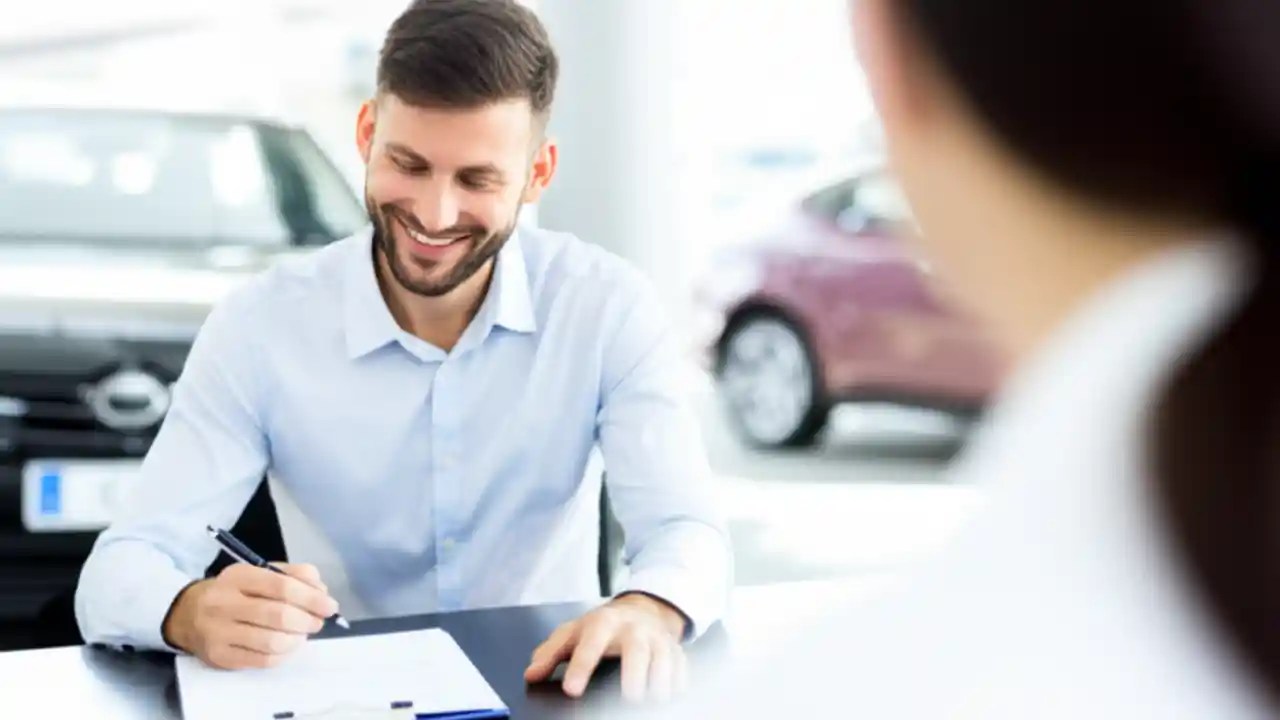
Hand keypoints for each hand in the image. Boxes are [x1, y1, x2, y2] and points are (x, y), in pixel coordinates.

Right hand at [162, 563, 339, 669]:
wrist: (187, 614)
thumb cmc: (234, 591)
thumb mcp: (260, 572)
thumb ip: (294, 575)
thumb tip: (321, 591)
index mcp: (238, 576)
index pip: (281, 587)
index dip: (311, 598)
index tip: (330, 606)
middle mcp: (224, 603)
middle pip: (278, 616)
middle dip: (307, 620)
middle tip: (318, 622)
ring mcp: (218, 632)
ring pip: (272, 642)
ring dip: (297, 640)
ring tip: (302, 634)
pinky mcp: (219, 656)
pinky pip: (262, 661)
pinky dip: (283, 655)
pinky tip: (287, 646)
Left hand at [524, 594, 689, 702]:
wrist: (641, 610)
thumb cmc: (602, 627)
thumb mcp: (572, 633)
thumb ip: (549, 653)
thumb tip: (531, 674)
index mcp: (603, 623)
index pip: (591, 644)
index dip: (580, 667)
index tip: (572, 690)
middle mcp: (634, 629)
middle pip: (637, 649)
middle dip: (635, 674)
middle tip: (629, 699)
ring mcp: (658, 639)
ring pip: (666, 659)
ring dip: (661, 681)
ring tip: (653, 701)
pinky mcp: (676, 650)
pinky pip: (682, 668)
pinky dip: (679, 684)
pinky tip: (671, 697)